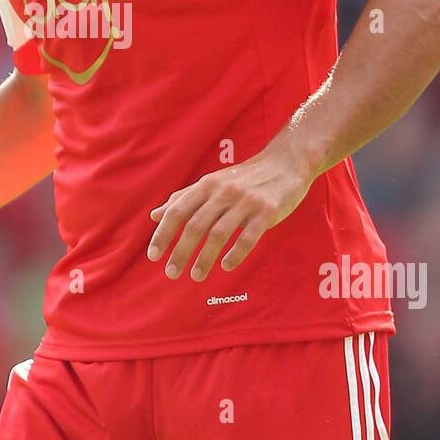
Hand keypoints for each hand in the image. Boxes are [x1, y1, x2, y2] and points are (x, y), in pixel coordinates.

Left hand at [146, 143, 315, 280]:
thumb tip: (154, 216)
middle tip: (171, 273)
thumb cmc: (243, 178)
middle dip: (180, 251)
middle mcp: (223, 192)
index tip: (153, 256)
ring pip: (219, 234)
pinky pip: (248, 237)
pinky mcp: (267, 212)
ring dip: (205, 258)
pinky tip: (226, 266)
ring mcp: (245, 202)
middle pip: (195, 225)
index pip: (178, 211)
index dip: (163, 234)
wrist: (285, 164)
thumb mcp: (211, 183)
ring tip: (196, 276)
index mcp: (206, 185)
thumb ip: (183, 199)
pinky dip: (235, 254)